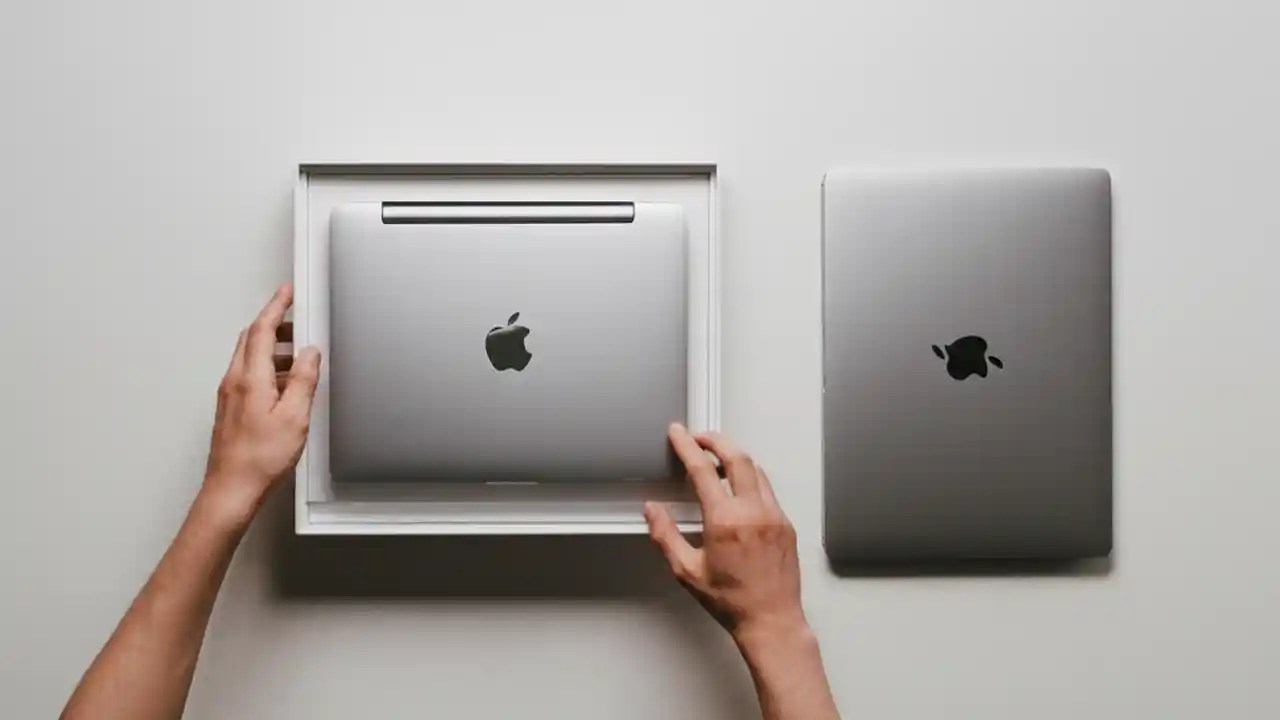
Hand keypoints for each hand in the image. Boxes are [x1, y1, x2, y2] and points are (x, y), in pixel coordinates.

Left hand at [201, 283, 320, 526]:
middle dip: (273, 323)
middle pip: (251, 339)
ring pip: (249, 358)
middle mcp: (234, 382)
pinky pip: (248, 376)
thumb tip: (310, 353)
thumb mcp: (295, 417)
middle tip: (295, 319)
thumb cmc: (259, 460)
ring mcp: (229, 396)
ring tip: (298, 357)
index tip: (286, 292)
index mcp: (249, 378)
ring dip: (272, 348)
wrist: (231, 491)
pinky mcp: (231, 410)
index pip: (261, 329)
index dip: (276, 306)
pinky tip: (284, 386)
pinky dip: (267, 369)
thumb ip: (303, 380)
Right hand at [644, 424, 807, 647]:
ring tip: (718, 458)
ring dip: (736, 457)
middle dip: (716, 440)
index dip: (687, 445)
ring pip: (756, 469)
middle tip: (700, 437)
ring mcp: (774, 515)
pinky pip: (768, 489)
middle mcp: (753, 512)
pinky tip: (739, 487)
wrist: (771, 620)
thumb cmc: (732, 601)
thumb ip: (665, 535)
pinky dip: (751, 478)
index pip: (702, 470)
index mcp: (725, 521)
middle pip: (737, 456)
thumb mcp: (687, 571)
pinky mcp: (786, 523)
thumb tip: (652, 510)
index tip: (678, 433)